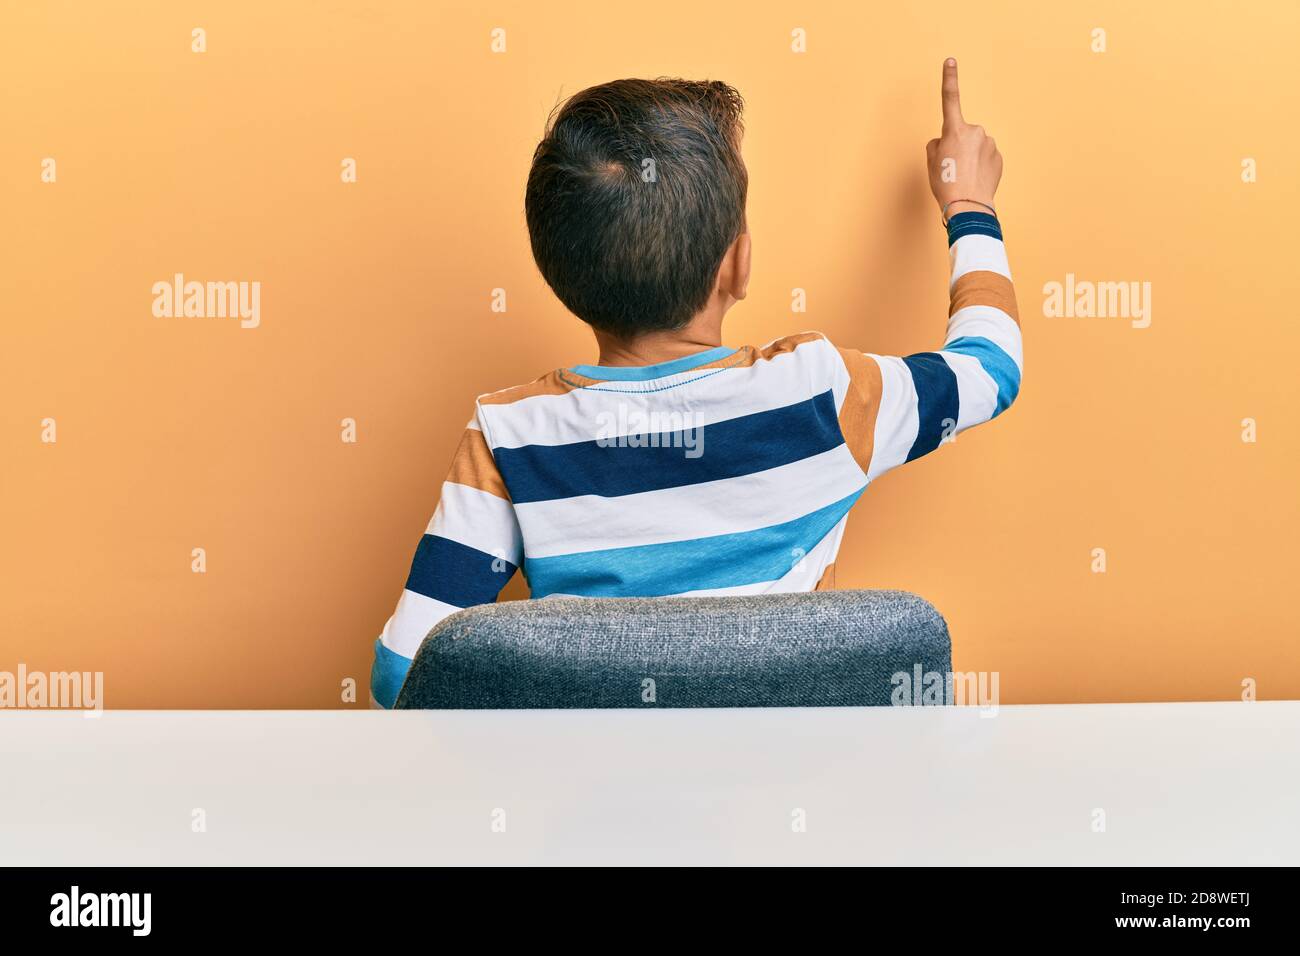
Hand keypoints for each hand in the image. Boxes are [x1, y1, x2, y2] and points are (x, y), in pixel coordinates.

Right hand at [926, 59, 1001, 216]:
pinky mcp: (999, 157)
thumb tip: (946, 141)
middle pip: (961, 133)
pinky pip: (986, 157)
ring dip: (970, 156)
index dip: (949, 79)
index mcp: (954, 131)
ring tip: (964, 176)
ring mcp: (989, 144)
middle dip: (957, 145)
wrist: (968, 207)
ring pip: (975, 145)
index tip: (950, 61)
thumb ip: (936, 145)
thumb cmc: (946, 185)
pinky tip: (975, 179)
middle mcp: (975, 131)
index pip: (950, 99)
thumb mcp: (931, 162)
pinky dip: (980, 165)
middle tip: (951, 167)